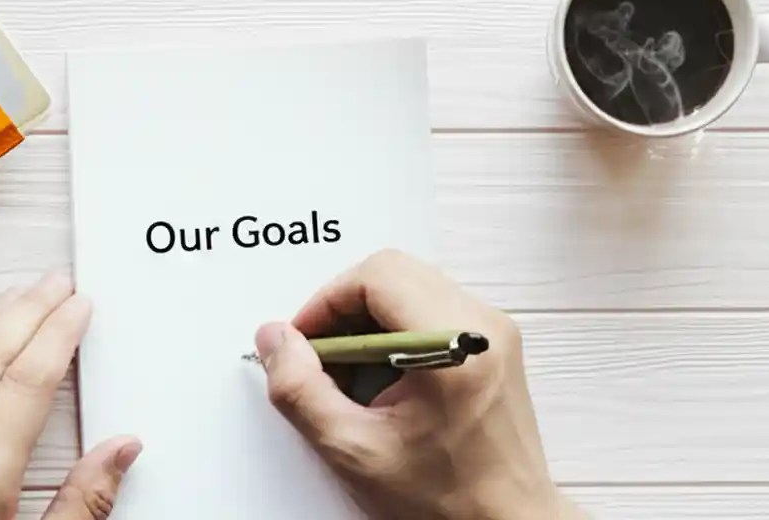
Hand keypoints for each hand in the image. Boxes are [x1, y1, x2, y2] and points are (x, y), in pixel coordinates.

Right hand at [254, 250, 583, 519]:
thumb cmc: (449, 501)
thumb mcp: (354, 450)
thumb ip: (301, 391)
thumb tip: (275, 341)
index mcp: (455, 344)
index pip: (377, 276)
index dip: (326, 301)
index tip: (303, 340)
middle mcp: (482, 327)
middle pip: (393, 273)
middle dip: (343, 308)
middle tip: (321, 356)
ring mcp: (492, 333)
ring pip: (410, 286)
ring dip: (367, 320)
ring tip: (351, 375)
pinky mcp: (491, 345)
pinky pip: (430, 308)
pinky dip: (392, 330)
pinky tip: (380, 379)